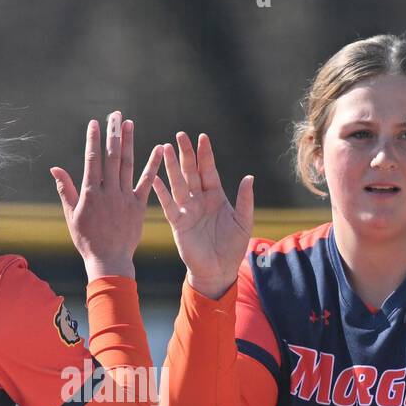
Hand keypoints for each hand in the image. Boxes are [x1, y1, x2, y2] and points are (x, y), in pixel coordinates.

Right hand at [51, 112, 162, 281]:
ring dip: (129, 143)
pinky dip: (152, 165)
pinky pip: (146, 183)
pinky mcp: (138, 206)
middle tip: (115, 115)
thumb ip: (65, 190)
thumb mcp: (71, 215)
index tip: (95, 123)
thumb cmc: (86, 240)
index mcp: (91, 194)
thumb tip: (55, 168)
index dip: (93, 140)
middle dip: (112, 134)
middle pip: (111, 157)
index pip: (92, 160)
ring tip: (129, 123)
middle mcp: (108, 192)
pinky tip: (158, 149)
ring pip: (127, 165)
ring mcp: (125, 198)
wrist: (109, 261)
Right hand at [151, 132, 253, 299]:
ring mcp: (187, 210)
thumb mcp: (244, 222)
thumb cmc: (233, 247)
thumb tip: (249, 177)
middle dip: (186, 154)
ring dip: (172, 167)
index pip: (209, 170)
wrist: (219, 270)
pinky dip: (162, 193)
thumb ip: (245, 200)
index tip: (202, 137)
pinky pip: (169, 205)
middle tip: (180, 135)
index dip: (205, 154)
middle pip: (191, 172)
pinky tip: (156, 179)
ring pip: (178, 184)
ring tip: (166, 149)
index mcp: (216, 196)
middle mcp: (200, 200)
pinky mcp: (178, 223)